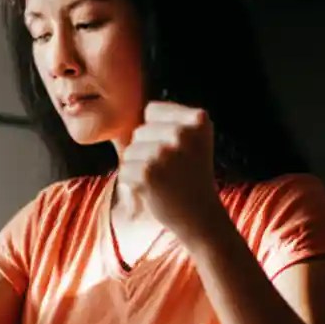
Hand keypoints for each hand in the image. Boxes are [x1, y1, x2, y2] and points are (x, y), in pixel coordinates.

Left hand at [118, 101, 225, 244]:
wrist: (200, 216)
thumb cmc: (190, 175)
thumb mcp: (193, 139)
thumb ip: (169, 118)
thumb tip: (125, 107)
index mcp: (197, 119)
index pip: (152, 111)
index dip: (156, 132)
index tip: (177, 151)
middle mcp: (181, 132)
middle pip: (139, 132)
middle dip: (147, 151)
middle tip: (171, 170)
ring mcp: (163, 152)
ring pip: (129, 151)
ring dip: (139, 168)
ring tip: (163, 181)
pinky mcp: (148, 173)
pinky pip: (124, 170)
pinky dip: (132, 184)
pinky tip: (154, 191)